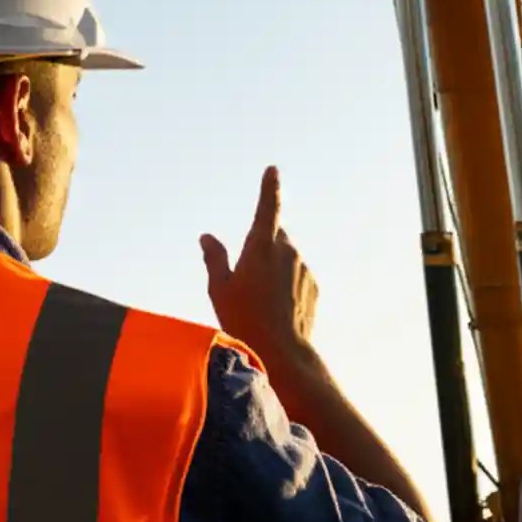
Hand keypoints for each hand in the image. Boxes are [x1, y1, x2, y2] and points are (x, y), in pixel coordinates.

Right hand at [199, 166, 319, 367]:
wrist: (282, 351)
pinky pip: (297, 276)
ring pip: (287, 258)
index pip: (268, 208)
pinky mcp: (314, 285)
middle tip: (247, 278)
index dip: (269, 187)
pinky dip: (287, 284)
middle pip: (274, 237)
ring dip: (275, 268)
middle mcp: (287, 251)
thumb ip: (215, 258)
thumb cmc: (244, 320)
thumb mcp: (220, 289)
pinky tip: (277, 309)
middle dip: (263, 246)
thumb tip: (207, 236)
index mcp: (261, 246)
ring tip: (261, 300)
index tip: (272, 170)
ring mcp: (304, 268)